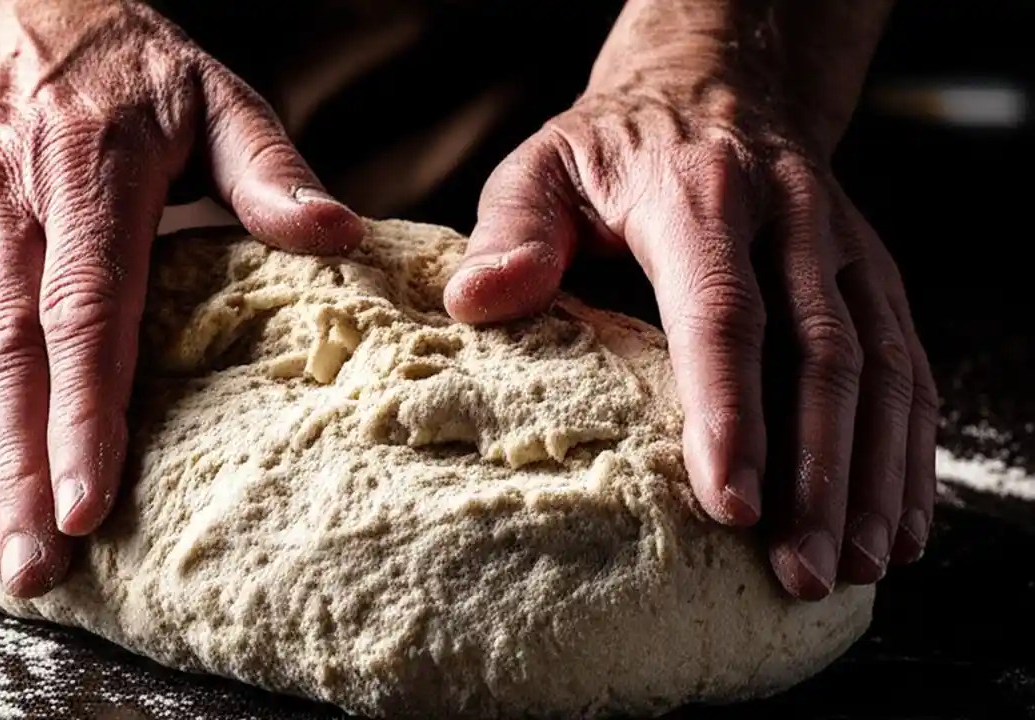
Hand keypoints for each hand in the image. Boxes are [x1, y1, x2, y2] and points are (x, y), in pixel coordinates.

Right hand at [0, 0, 361, 596]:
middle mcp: (2, 201)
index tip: (92, 505)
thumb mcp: (214, 95)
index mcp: (88, 172)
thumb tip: (339, 234)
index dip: (83, 413)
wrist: (9, 8)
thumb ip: (269, 168)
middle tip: (38, 569)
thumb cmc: (129, 69)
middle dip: (18, 471)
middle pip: (3, 355)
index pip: (83, 311)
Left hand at [444, 67, 938, 599]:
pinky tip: (900, 521)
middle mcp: (791, 219)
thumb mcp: (543, 166)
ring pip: (883, 367)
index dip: (731, 411)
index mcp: (699, 195)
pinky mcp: (874, 276)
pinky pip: (911, 364)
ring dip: (874, 474)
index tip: (732, 505)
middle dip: (818, 472)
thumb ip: (512, 231)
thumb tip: (478, 302)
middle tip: (797, 570)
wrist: (716, 86)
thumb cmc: (613, 148)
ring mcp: (844, 248)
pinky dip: (912, 448)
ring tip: (853, 566)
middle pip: (821, 355)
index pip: (723, 312)